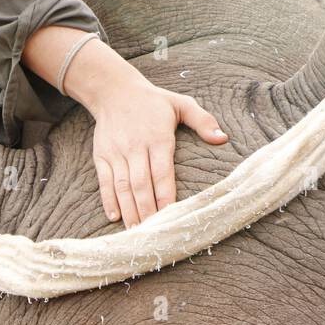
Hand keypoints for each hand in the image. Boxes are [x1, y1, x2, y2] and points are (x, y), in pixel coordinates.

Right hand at [65, 44, 226, 225]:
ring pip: (123, 186)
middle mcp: (136, 146)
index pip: (162, 172)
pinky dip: (108, 200)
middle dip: (147, 211)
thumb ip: (203, 121)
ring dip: (129, 211)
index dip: (165, 196)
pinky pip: (104, 181)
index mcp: (157, 137)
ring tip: (136, 231)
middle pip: (142, 184)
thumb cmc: (153, 101)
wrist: (114, 90)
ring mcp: (117, 152)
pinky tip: (115, 217)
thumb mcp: (181, 104)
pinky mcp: (102, 155)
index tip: (170, 215)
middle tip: (152, 233)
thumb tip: (223, 138)